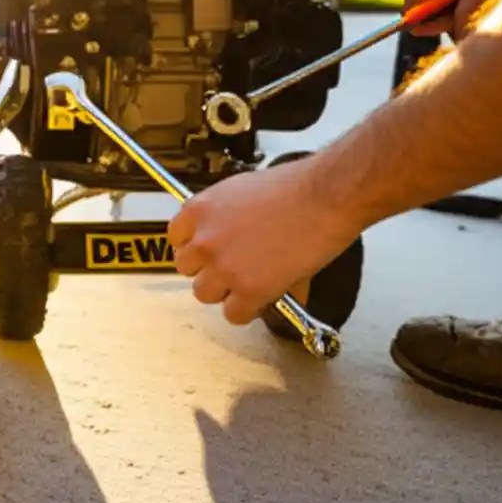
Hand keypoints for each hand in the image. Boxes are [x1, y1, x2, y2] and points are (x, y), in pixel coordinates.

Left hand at [166, 157, 365, 325]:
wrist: (325, 196)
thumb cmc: (294, 187)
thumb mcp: (241, 192)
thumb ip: (221, 217)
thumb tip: (221, 238)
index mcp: (198, 210)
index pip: (175, 239)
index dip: (196, 247)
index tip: (209, 251)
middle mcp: (204, 240)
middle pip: (187, 269)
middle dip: (210, 269)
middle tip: (234, 266)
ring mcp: (223, 267)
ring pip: (205, 295)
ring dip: (226, 291)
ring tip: (252, 281)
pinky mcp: (248, 290)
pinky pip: (234, 315)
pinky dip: (249, 310)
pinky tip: (264, 295)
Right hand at [405, 0, 501, 39]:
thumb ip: (468, 7)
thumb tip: (462, 41)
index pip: (413, 18)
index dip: (434, 28)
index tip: (462, 25)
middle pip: (433, 19)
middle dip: (458, 18)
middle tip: (484, 4)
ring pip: (452, 13)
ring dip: (472, 10)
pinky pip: (465, 4)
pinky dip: (479, 2)